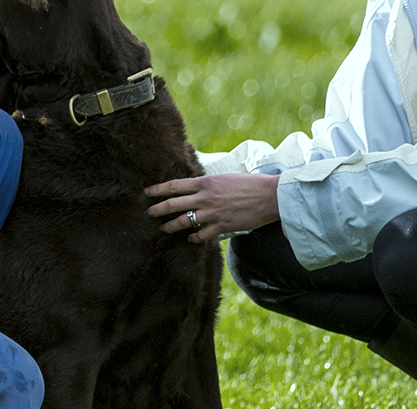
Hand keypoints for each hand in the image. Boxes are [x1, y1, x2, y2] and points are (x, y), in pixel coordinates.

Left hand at [145, 173, 279, 242]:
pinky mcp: (222, 226)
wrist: (269, 196)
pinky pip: (201, 235)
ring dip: (172, 226)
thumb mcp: (224, 178)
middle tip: (148, 213)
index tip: (147, 193)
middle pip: (174, 204)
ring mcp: (213, 213)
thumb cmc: (249, 184)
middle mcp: (205, 197)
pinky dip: (194, 237)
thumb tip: (195, 186)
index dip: (158, 190)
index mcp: (206, 182)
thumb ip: (208, 184)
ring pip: (184, 221)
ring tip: (164, 229)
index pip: (174, 185)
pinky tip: (191, 238)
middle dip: (158, 209)